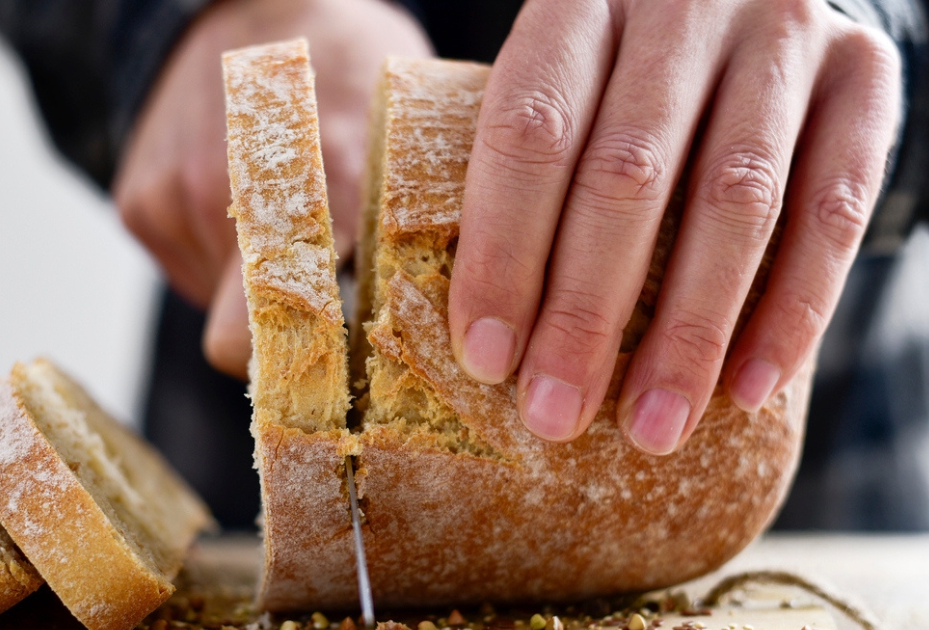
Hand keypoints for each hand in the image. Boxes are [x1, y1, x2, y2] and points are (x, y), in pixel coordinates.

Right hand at [113, 0, 431, 378]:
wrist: (246, 1)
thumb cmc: (349, 67)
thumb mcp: (412, 130)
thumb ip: (428, 223)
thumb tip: (469, 316)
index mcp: (334, 182)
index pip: (303, 327)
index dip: (316, 373)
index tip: (343, 383)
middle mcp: (240, 196)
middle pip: (240, 343)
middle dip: (277, 345)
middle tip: (319, 317)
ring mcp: (176, 197)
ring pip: (213, 311)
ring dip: (251, 293)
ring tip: (285, 230)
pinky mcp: (136, 201)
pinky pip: (185, 273)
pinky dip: (214, 261)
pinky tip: (243, 208)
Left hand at [448, 0, 901, 453]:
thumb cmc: (623, 71)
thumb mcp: (562, 86)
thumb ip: (526, 168)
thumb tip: (483, 330)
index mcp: (579, 2)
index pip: (529, 131)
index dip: (504, 252)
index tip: (487, 357)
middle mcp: (682, 4)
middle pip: (627, 175)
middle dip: (586, 312)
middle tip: (556, 414)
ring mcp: (781, 33)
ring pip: (734, 201)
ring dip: (689, 332)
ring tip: (652, 426)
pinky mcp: (862, 74)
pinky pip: (833, 208)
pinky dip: (791, 310)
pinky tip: (747, 388)